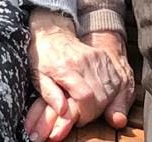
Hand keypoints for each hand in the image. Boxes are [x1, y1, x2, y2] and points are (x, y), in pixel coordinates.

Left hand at [24, 13, 132, 141]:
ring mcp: (96, 58)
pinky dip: (108, 93)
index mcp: (66, 67)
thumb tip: (62, 110)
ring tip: (88, 105)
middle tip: (81, 115)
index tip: (76, 119)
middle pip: (100, 97)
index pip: (85, 97)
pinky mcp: (103, 57)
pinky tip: (97, 96)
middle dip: (92, 113)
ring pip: (109, 91)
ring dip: (101, 105)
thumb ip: (49, 95)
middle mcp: (84, 61)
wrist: (52, 33)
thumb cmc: (42, 56)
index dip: (84, 114)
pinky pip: (114, 81)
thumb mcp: (37, 77)